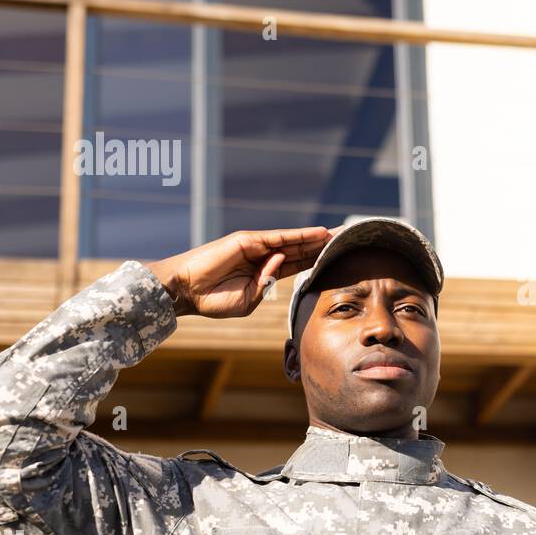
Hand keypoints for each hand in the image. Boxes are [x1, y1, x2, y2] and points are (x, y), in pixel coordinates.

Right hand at [146, 227, 332, 317]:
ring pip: (293, 241)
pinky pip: (279, 238)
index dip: (317, 261)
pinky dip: (299, 235)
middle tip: (348, 240)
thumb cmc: (213, 300)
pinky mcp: (248, 240)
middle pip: (301, 250)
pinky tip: (318, 233)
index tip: (338, 259)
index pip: (298, 265)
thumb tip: (280, 264)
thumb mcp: (248, 301)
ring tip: (340, 234)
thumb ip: (266, 286)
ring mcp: (256, 247)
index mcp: (265, 274)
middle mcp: (264, 257)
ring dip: (317, 238)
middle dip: (323, 246)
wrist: (187, 291)